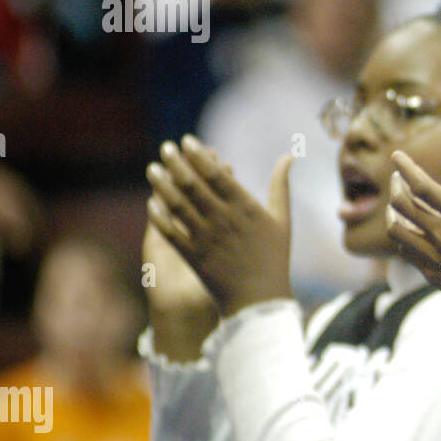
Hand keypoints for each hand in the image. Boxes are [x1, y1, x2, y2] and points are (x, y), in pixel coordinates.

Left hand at [145, 135, 293, 318]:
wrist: (260, 299)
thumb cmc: (274, 258)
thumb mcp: (283, 219)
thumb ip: (281, 186)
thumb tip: (289, 155)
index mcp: (246, 208)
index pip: (217, 175)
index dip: (199, 156)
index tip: (187, 141)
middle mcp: (224, 219)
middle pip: (193, 185)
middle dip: (176, 164)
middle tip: (165, 148)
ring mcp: (206, 238)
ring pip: (178, 205)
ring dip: (162, 185)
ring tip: (151, 169)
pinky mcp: (193, 256)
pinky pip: (171, 232)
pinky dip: (160, 217)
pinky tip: (151, 203)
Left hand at [384, 150, 440, 320]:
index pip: (423, 187)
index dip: (406, 168)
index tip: (397, 155)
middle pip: (402, 204)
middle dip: (396, 185)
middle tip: (398, 176)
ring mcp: (435, 257)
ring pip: (396, 229)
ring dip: (393, 212)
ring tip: (397, 202)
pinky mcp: (433, 274)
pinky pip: (405, 251)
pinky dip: (402, 236)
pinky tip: (409, 231)